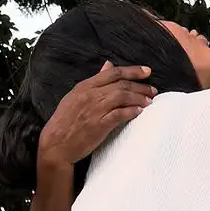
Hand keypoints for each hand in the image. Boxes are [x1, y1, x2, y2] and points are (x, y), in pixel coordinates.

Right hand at [37, 62, 155, 167]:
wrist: (56, 144)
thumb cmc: (66, 122)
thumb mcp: (76, 96)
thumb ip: (94, 82)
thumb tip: (108, 66)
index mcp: (85, 86)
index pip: (113, 73)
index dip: (132, 70)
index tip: (147, 71)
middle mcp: (90, 95)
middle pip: (121, 84)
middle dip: (140, 85)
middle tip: (153, 90)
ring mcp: (94, 110)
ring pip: (122, 97)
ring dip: (139, 98)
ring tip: (150, 101)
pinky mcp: (98, 125)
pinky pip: (119, 114)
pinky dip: (131, 111)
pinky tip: (139, 112)